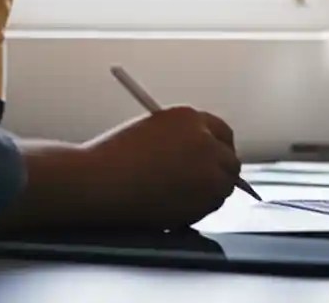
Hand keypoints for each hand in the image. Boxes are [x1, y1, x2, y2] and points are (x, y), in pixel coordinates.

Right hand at [80, 107, 241, 228]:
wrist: (98, 183)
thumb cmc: (111, 158)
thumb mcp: (150, 132)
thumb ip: (179, 139)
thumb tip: (197, 157)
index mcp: (189, 119)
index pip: (221, 131)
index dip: (218, 147)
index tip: (214, 158)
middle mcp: (205, 141)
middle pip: (230, 160)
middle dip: (220, 172)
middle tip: (205, 183)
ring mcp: (207, 171)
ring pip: (223, 186)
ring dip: (209, 192)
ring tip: (178, 196)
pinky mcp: (203, 200)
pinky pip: (210, 206)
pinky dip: (199, 209)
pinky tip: (173, 207)